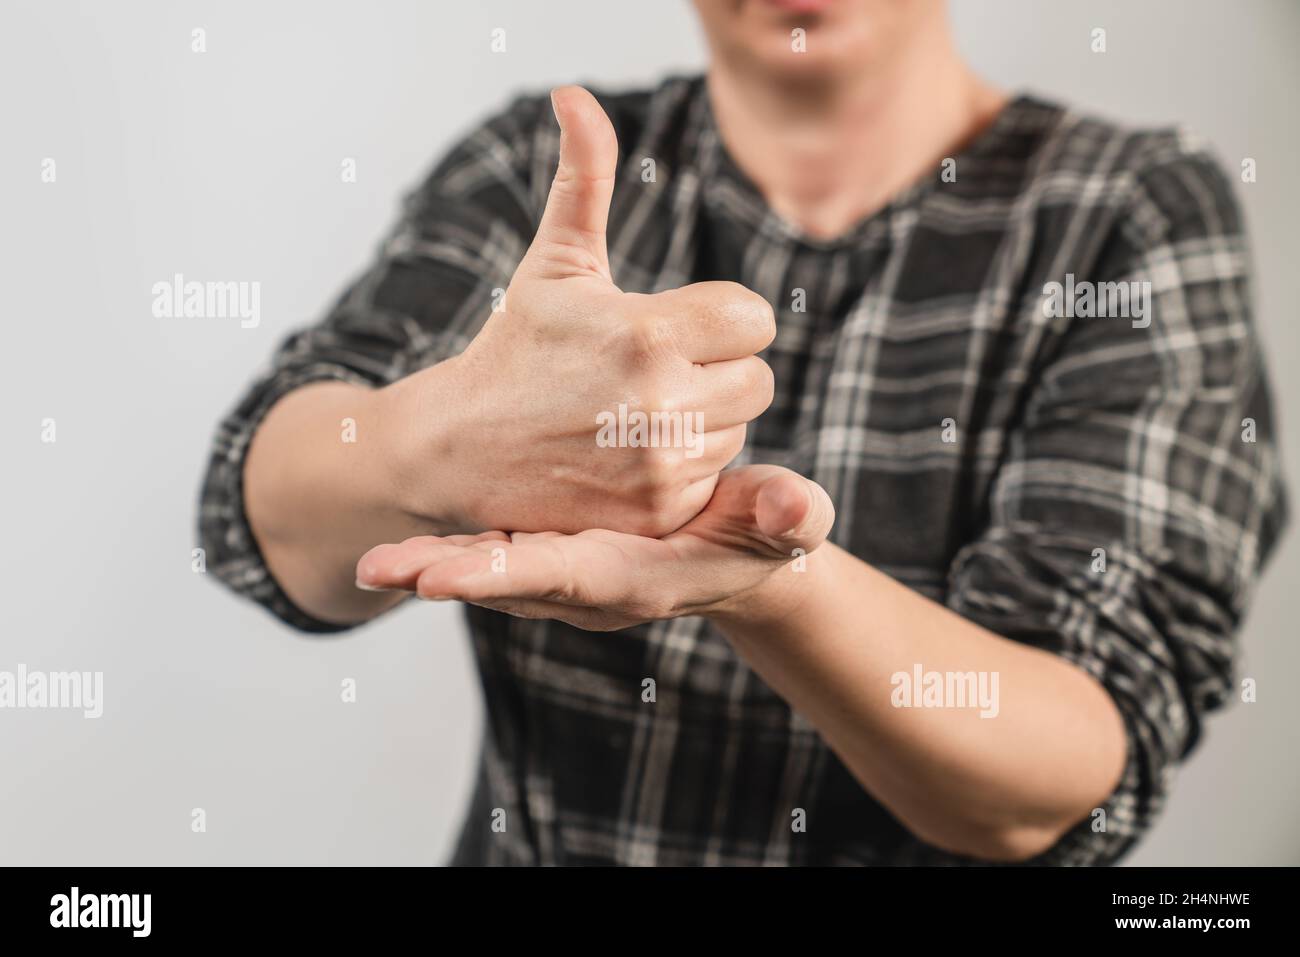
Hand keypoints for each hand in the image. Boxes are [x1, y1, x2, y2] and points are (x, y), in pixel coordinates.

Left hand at [355, 465, 834, 630]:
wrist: (735, 546)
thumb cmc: (757, 536)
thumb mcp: (779, 524)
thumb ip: (788, 516)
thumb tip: (794, 507)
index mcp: (636, 576)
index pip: (564, 575)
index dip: (505, 575)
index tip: (441, 579)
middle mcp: (589, 581)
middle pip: (509, 578)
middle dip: (446, 574)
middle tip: (381, 569)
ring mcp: (565, 566)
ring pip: (492, 564)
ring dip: (434, 561)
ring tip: (376, 563)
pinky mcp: (553, 543)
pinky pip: (497, 545)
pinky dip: (456, 538)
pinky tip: (410, 527)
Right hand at [381, 86, 775, 537]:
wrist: (459, 447)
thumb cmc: (516, 347)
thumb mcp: (554, 262)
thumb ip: (583, 178)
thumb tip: (575, 96)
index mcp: (649, 331)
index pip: (754, 319)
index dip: (719, 322)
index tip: (673, 330)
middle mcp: (662, 401)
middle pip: (759, 379)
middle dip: (717, 371)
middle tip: (652, 375)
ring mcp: (662, 464)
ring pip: (739, 429)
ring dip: (703, 420)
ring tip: (636, 415)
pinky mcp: (659, 513)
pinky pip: (716, 476)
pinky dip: (686, 468)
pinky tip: (633, 456)